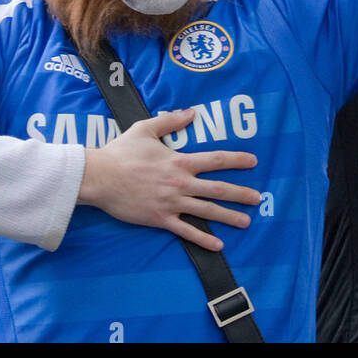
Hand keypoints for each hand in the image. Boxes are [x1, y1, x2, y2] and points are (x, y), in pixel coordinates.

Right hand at [78, 108, 260, 251]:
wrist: (99, 177)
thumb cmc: (121, 152)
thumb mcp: (145, 129)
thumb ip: (170, 121)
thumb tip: (191, 112)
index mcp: (179, 161)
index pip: (215, 160)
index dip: (236, 160)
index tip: (253, 161)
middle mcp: (181, 183)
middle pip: (218, 189)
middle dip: (240, 194)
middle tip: (258, 199)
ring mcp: (172, 202)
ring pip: (207, 211)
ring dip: (229, 216)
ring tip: (246, 222)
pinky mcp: (161, 218)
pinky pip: (186, 231)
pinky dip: (203, 239)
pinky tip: (218, 245)